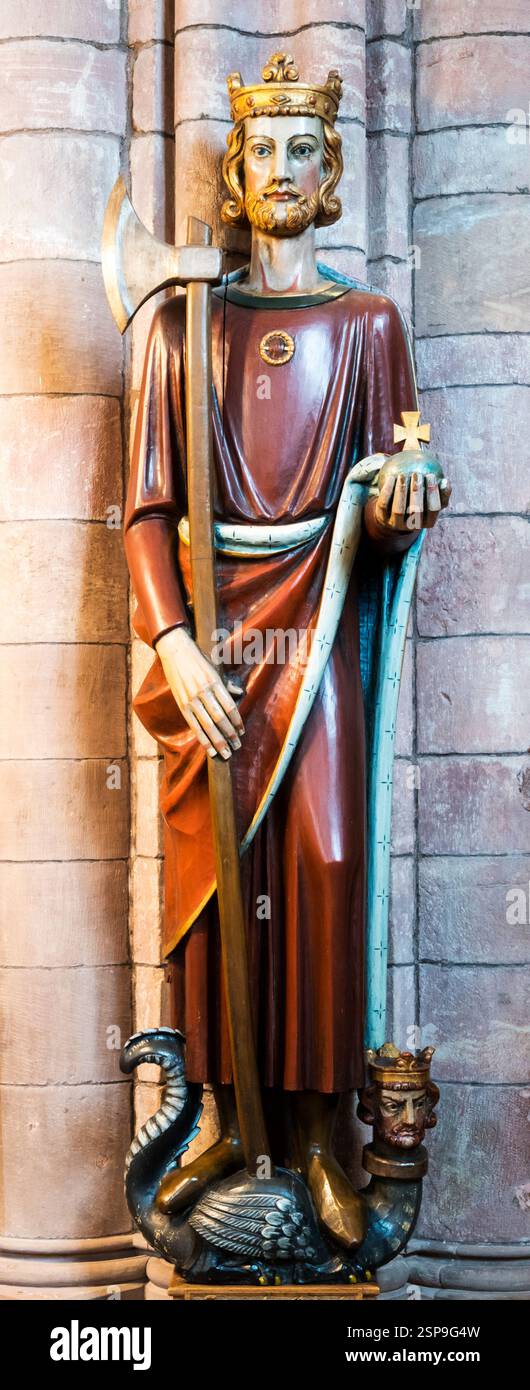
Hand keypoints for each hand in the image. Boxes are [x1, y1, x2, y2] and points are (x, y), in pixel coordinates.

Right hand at [156, 626, 243, 759]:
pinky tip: (209, 749)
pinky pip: (193, 725)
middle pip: (219, 719)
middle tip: (237, 747)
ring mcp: (191, 699)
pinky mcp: (182, 704)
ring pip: (207, 725)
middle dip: (229, 735)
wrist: (174, 651)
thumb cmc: (198, 659)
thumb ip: (226, 683)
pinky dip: (202, 739)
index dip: (236, 721)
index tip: (242, 732)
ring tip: (226, 753)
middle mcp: (202, 692)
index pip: (229, 707)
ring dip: (218, 741)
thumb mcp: (215, 668)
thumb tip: (239, 693)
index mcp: (213, 682)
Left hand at [374, 469, 451, 532]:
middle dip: (417, 491)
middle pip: (416, 510)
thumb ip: (441, 492)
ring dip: (401, 492)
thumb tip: (445, 482)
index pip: (433, 509)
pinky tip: (391, 477)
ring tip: (402, 475)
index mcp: (427, 522)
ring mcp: (396, 524)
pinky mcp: (382, 518)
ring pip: (398, 509)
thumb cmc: (419, 503)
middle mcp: (412, 526)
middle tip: (417, 474)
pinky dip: (387, 491)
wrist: (394, 515)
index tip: (431, 475)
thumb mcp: (431, 499)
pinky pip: (383, 504)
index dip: (433, 492)